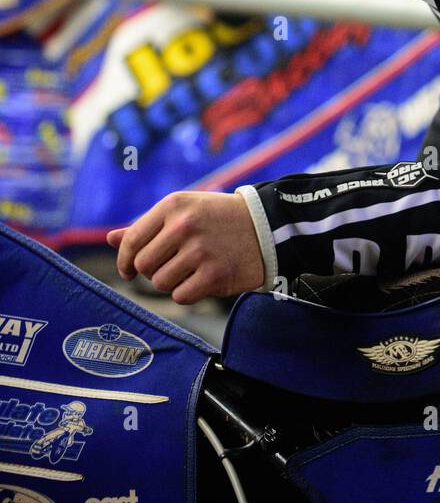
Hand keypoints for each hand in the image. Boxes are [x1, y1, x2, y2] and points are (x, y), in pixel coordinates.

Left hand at [107, 191, 264, 303]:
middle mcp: (184, 226)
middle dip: (152, 271)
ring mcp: (200, 251)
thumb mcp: (183, 211)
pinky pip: (181, 296)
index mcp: (173, 205)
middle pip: (144, 265)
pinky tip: (201, 279)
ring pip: (161, 283)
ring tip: (190, 270)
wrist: (266, 226)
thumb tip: (111, 239)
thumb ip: (147, 226)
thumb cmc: (217, 218)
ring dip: (171, 282)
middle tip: (170, 266)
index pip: (132, 240)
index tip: (128, 270)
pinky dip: (187, 293)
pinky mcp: (214, 274)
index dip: (124, 260)